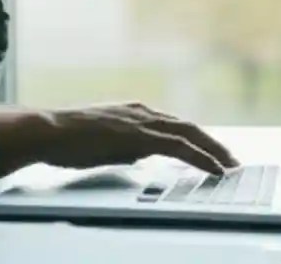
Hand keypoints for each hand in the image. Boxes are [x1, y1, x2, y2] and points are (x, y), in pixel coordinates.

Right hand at [0, 103, 238, 178]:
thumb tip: (140, 156)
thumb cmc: (67, 140)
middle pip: (188, 126)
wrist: (49, 131)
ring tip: (230, 165)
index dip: (195, 138)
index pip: (173, 124)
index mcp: (133, 112)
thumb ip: (125, 146)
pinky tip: (214, 168)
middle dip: (212, 143)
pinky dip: (201, 157)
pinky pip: (180, 147)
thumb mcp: (102, 142)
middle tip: (231, 159)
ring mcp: (142, 121)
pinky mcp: (140, 135)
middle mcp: (142, 112)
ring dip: (213, 150)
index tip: (210, 151)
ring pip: (189, 134)